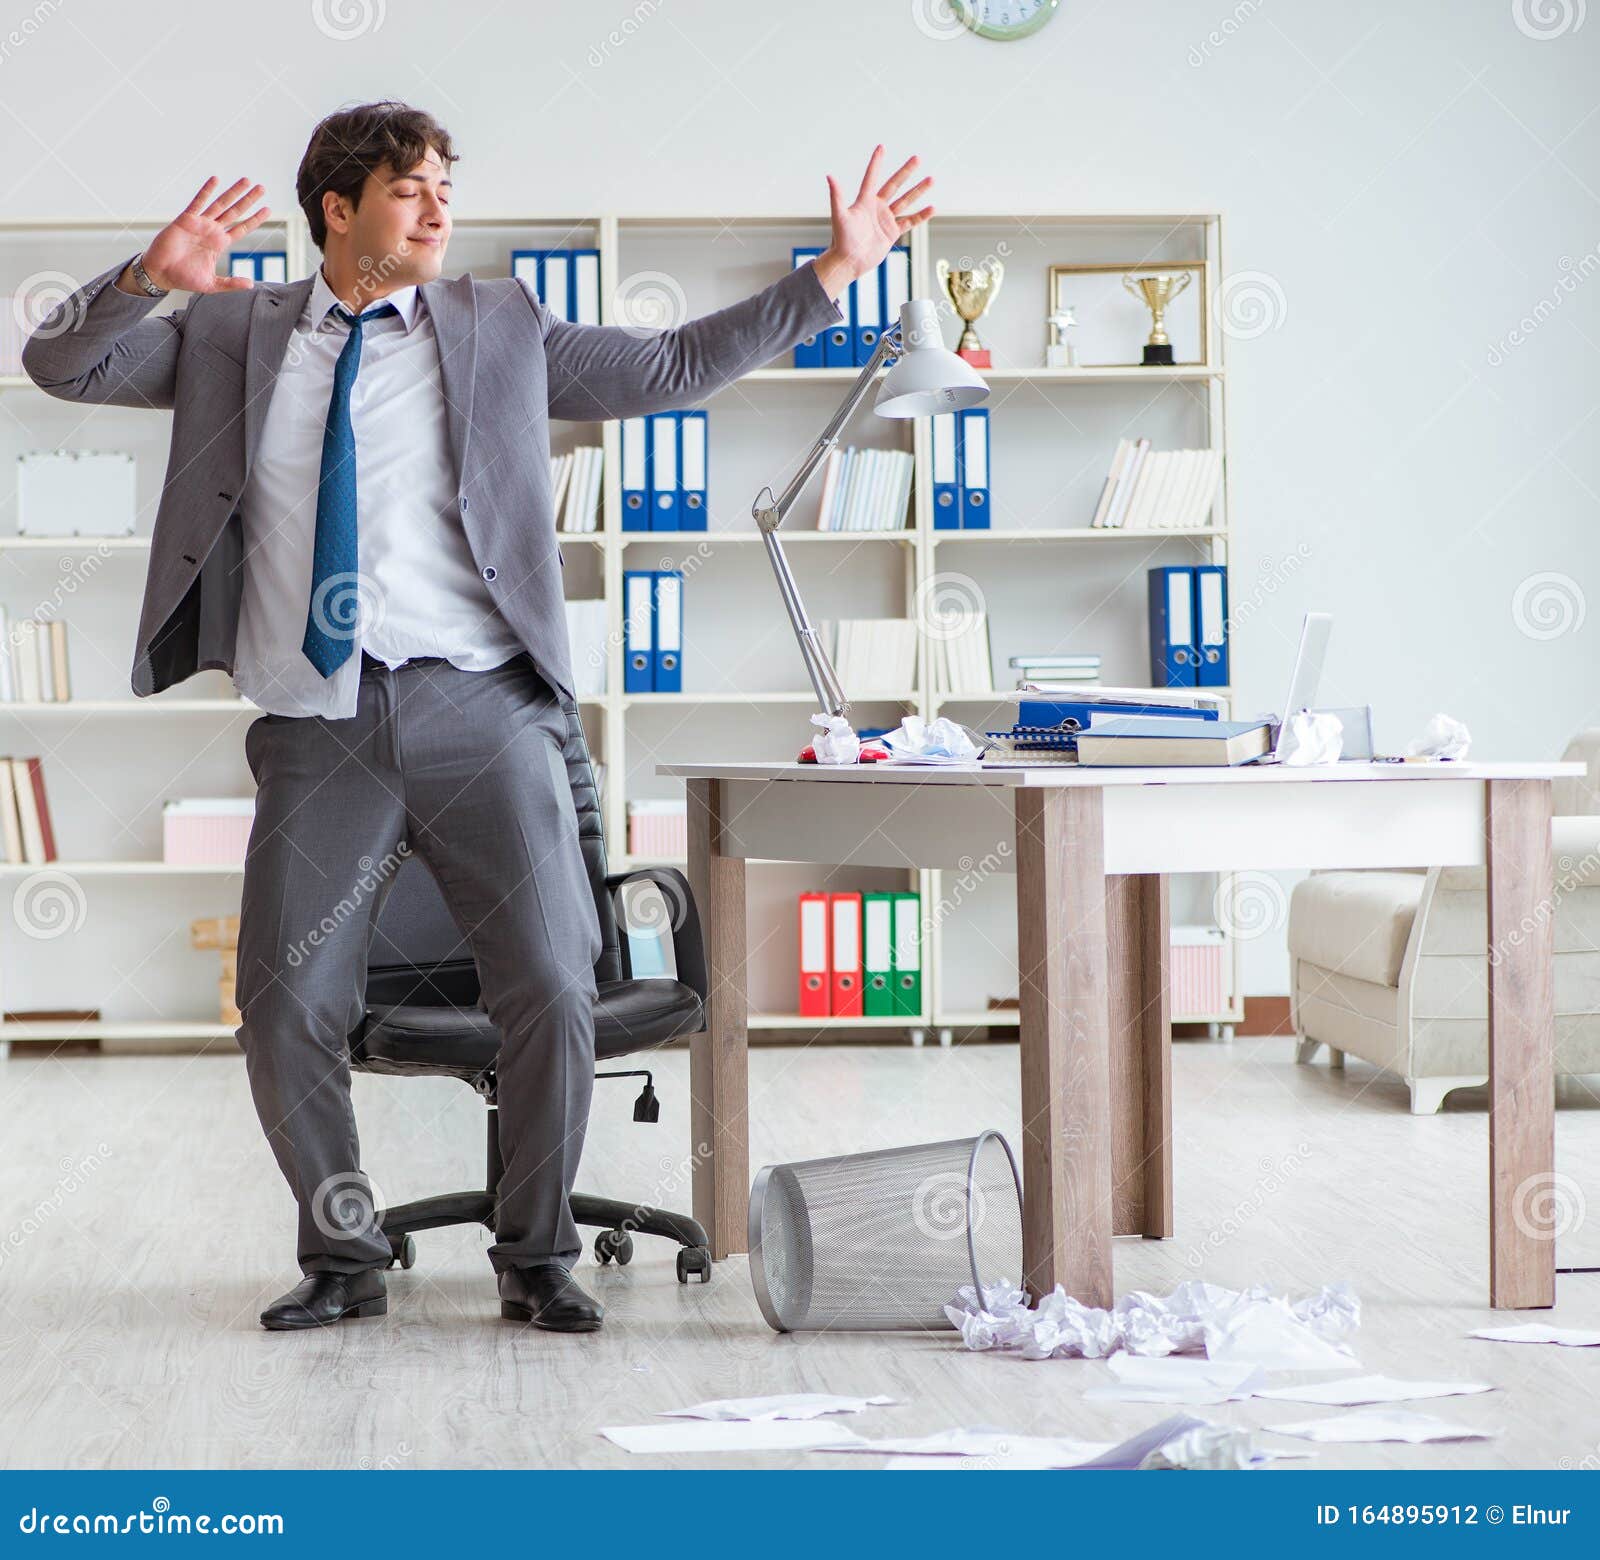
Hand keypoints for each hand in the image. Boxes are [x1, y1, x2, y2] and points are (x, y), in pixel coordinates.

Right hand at [125, 177, 271, 294]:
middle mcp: (212, 231)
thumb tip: (251, 284)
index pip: (241, 229)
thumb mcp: (212, 284)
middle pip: (235, 212)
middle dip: (248, 200)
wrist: (162, 273)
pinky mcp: (186, 220)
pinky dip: (206, 191)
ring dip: (233, 192)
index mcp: (219, 244)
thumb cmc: (184, 278)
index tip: (267, 209)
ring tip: (247, 181)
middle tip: (262, 188)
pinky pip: (198, 202)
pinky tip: (216, 180)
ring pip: (220, 204)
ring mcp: (200, 224)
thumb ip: (231, 283)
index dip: (254, 219)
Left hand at [813, 146, 933, 301]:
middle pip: (894, 185)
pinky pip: (909, 221)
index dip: (876, 163)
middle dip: (906, 172)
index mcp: (865, 201)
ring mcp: (886, 219)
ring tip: (931, 179)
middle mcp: (877, 207)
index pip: (872, 177)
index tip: (882, 147)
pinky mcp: (892, 232)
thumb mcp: (839, 216)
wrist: (849, 262)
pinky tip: (932, 208)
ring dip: (918, 190)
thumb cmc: (841, 240)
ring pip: (905, 201)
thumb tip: (830, 176)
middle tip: (917, 158)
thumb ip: (837, 196)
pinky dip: (921, 215)